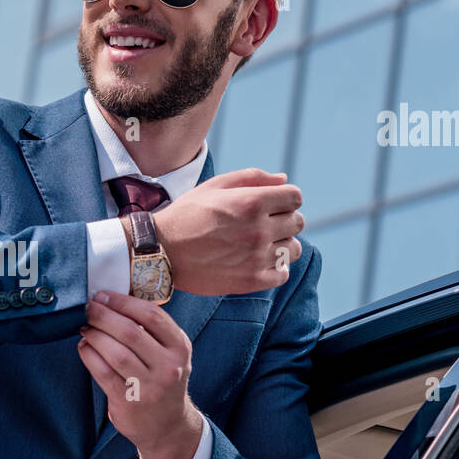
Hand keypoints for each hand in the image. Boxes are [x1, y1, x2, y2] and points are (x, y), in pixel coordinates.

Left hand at [77, 291, 204, 458]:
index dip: (123, 302)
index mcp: (180, 347)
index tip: (103, 295)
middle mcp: (168, 366)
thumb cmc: (162, 380)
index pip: (151, 315)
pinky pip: (102, 372)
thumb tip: (111, 300)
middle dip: (103, 315)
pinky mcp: (129, 401)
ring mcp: (149, 386)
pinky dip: (89, 355)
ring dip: (94, 334)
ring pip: (115, 352)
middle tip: (88, 308)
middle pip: (130, 332)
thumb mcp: (169, 353)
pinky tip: (84, 347)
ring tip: (85, 327)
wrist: (168, 425)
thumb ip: (150, 330)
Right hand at [153, 168, 304, 295]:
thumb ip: (252, 177)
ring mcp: (256, 257)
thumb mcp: (214, 186)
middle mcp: (258, 229)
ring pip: (294, 249)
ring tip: (260, 245)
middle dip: (283, 220)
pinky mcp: (251, 280)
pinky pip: (283, 274)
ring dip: (282, 245)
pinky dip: (275, 268)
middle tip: (261, 225)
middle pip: (297, 222)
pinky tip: (257, 262)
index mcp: (251, 201)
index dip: (284, 199)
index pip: (295, 197)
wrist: (160, 252)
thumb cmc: (186, 215)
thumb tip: (284, 180)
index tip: (271, 205)